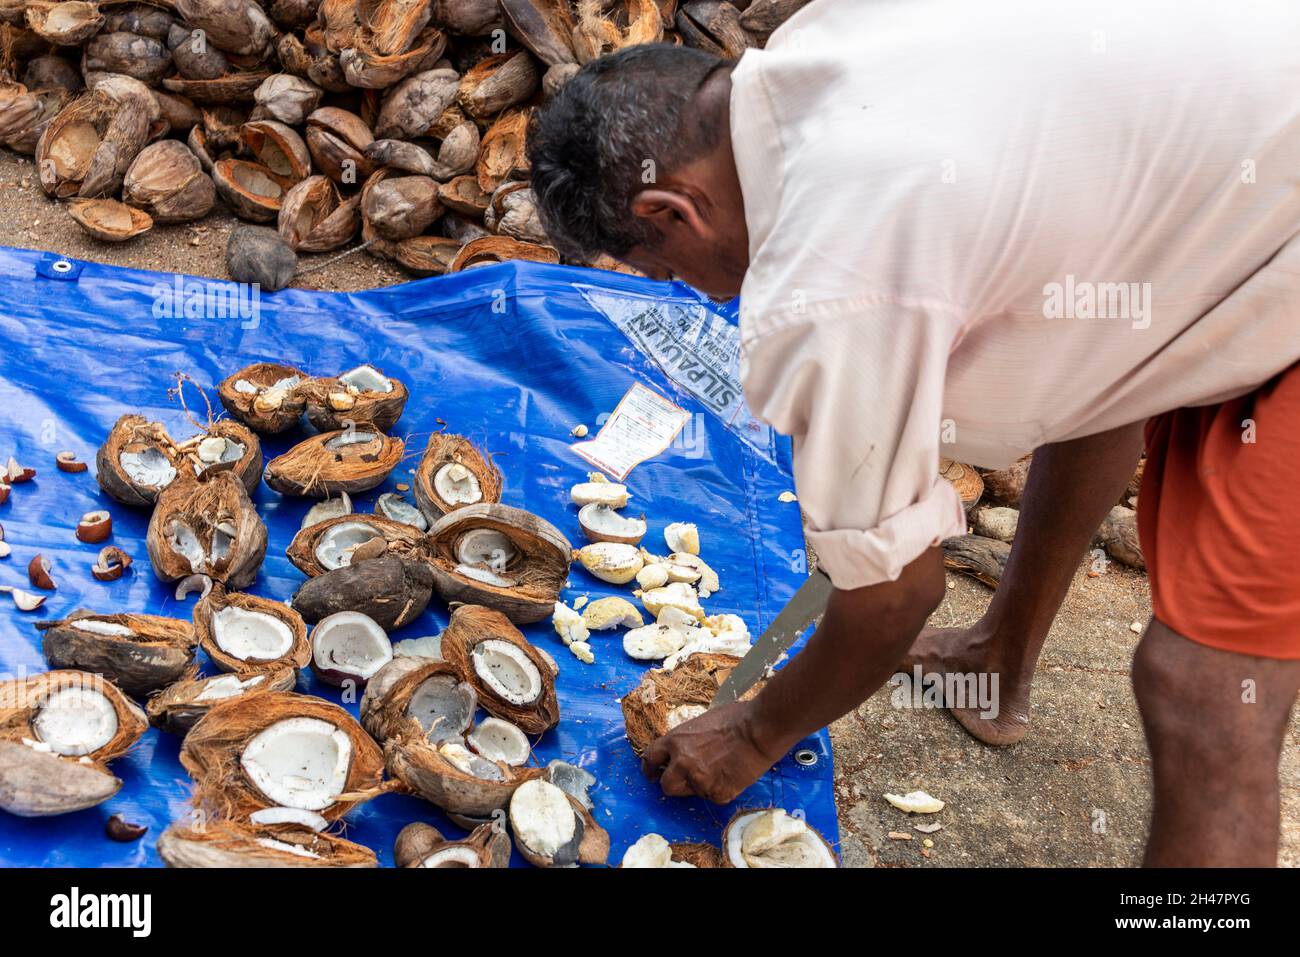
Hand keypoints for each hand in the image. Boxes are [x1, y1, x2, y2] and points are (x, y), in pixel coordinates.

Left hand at [640, 699, 787, 803]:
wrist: (759, 730)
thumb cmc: (736, 718)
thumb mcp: (701, 722)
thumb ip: (688, 739)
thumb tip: (685, 750)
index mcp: (676, 740)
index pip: (651, 757)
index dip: (650, 767)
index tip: (652, 773)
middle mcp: (682, 763)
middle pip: (666, 785)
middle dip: (673, 783)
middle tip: (685, 780)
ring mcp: (699, 781)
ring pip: (691, 793)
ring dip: (699, 786)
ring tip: (718, 771)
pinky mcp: (717, 794)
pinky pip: (714, 796)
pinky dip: (720, 790)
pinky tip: (732, 775)